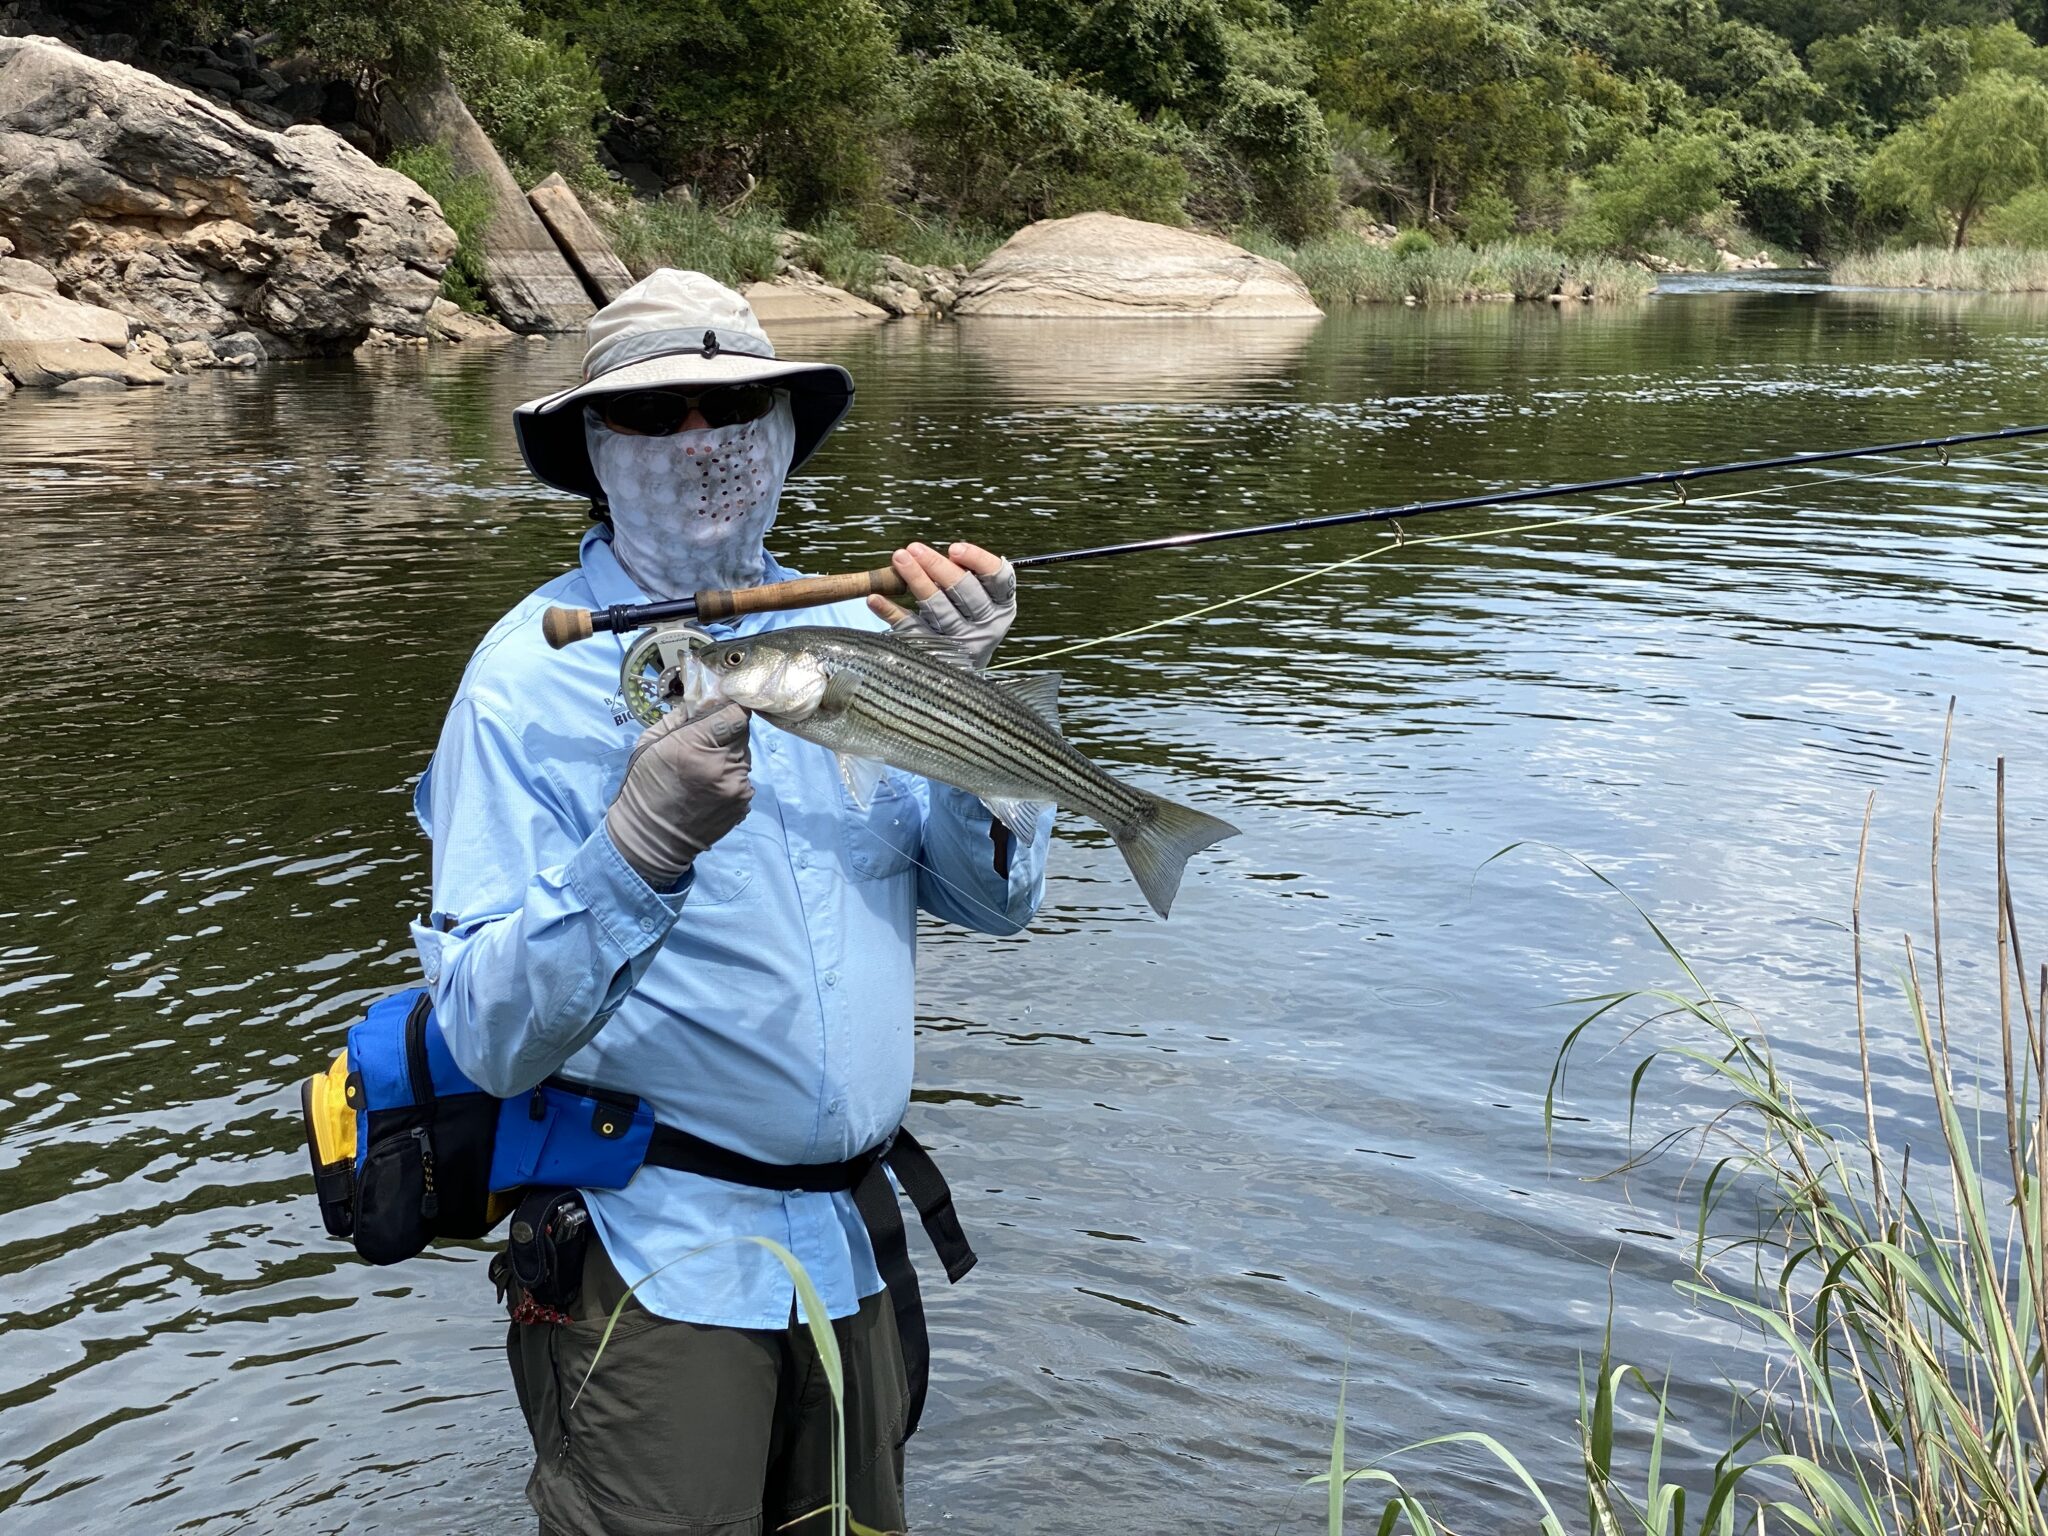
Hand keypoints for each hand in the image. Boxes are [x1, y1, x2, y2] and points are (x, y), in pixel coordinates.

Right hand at [604, 701, 753, 887]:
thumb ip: (681, 717)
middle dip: (727, 734)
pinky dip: (731, 779)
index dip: (731, 707)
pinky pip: (743, 780)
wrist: (650, 838)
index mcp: (695, 747)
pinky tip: (709, 790)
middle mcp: (722, 767)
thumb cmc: (645, 786)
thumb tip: (706, 699)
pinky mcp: (743, 805)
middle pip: (742, 734)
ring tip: (703, 773)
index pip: (736, 713)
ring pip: (744, 757)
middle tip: (704, 746)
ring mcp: (737, 789)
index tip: (723, 708)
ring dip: (729, 758)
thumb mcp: (650, 743)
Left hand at [868, 541, 1016, 667]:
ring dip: (917, 580)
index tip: (954, 547)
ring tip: (899, 559)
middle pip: (965, 591)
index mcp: (1002, 605)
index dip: (977, 560)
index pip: (998, 578)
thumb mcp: (980, 597)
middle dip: (937, 566)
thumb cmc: (968, 617)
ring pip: (939, 608)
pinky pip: (912, 629)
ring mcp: (961, 641)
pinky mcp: (936, 651)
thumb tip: (930, 554)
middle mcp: (987, 624)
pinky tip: (875, 599)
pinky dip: (891, 612)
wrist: (963, 664)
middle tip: (914, 548)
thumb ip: (966, 575)